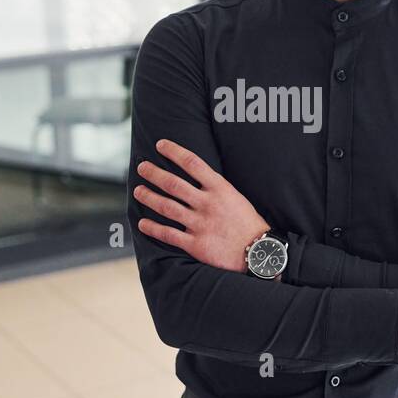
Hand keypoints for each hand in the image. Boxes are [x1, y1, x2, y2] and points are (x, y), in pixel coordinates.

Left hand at [133, 138, 269, 272]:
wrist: (259, 252)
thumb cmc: (248, 223)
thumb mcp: (236, 197)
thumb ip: (215, 188)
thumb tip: (196, 176)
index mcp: (220, 189)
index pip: (192, 163)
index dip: (174, 151)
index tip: (160, 145)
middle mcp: (208, 204)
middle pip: (173, 184)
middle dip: (154, 173)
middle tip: (141, 167)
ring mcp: (200, 224)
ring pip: (167, 207)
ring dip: (149, 197)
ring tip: (138, 191)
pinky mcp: (196, 244)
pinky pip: (169, 234)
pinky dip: (153, 228)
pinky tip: (143, 223)